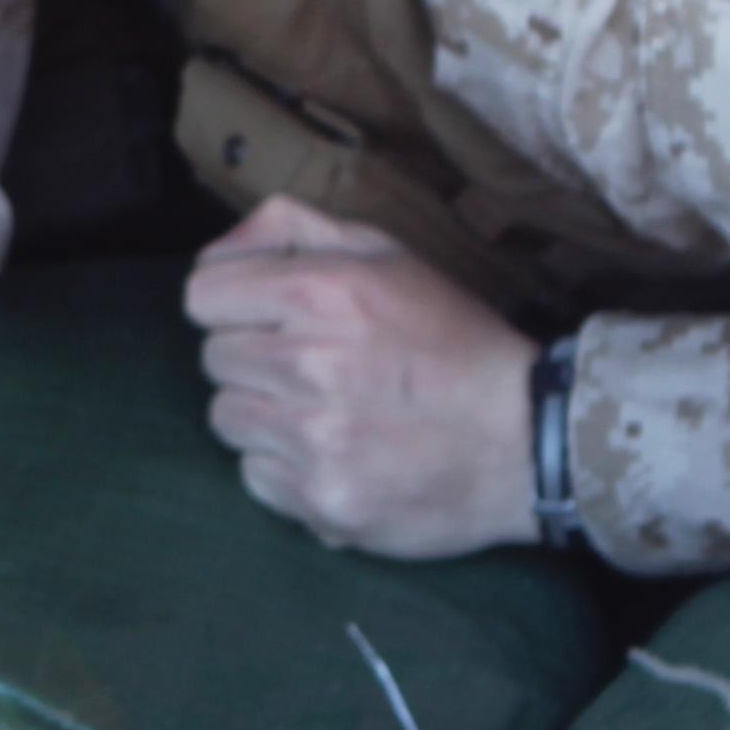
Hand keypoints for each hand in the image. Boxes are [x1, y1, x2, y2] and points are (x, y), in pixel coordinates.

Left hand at [181, 197, 540, 559]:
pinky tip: (337, 455)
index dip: (231, 305)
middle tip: (313, 368)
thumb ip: (292, 229)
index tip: (265, 318)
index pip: (202, 296)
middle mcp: (310, 364)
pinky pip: (255, 476)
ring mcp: (314, 439)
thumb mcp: (387, 256)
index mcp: (322, 292)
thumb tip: (216, 252)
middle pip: (214, 359)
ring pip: (227, 419)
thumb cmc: (451, 342)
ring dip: (265, 415)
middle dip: (254, 359)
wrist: (527, 441)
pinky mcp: (323, 500)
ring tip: (327, 412)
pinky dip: (285, 468)